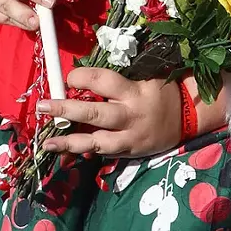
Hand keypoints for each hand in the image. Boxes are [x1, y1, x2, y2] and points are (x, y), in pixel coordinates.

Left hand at [38, 67, 183, 158]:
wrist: (188, 117)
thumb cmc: (161, 92)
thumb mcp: (145, 77)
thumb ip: (117, 80)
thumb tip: (82, 78)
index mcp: (134, 91)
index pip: (103, 81)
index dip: (82, 78)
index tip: (68, 78)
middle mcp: (130, 115)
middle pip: (94, 113)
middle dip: (66, 110)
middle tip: (42, 106)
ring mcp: (130, 137)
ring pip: (96, 141)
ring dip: (70, 142)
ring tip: (47, 143)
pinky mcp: (130, 152)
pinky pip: (104, 153)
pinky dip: (85, 152)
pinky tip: (66, 152)